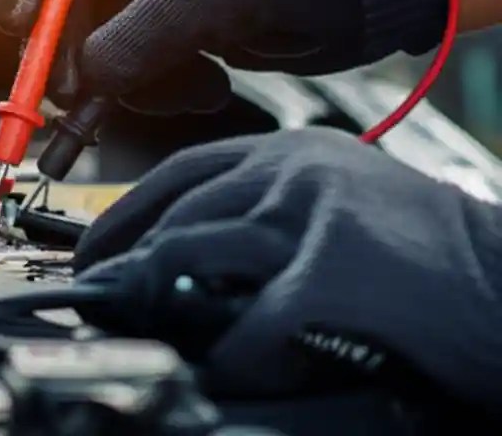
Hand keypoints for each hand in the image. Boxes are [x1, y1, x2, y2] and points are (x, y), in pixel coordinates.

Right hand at [0, 0, 445, 114]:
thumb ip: (162, 27)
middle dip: (76, 45)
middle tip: (78, 95)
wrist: (373, 5)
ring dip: (129, 76)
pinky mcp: (161, 20)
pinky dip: (154, 85)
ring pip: (95, 34)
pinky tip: (205, 86)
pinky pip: (126, 59)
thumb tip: (91, 72)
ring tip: (194, 89)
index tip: (19, 21)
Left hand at [68, 128, 501, 415]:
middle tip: (112, 309)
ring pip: (192, 257)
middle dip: (129, 268)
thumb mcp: (337, 209)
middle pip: (175, 217)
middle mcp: (293, 170)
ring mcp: (311, 214)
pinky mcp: (333, 271)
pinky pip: (247, 325)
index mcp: (291, 152)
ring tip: (176, 344)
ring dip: (173, 312)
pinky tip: (240, 373)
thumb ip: (267, 216)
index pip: (179, 174)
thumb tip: (179, 255)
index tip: (96, 254)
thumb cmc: (429, 259)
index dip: (125, 217)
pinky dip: (233, 359)